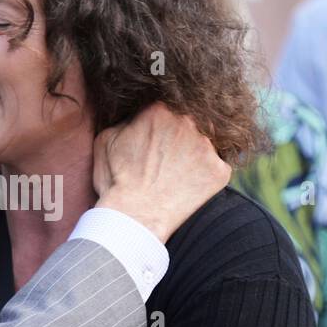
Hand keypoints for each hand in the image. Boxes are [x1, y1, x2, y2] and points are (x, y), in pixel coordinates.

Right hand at [92, 103, 231, 242]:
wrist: (135, 216)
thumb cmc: (117, 180)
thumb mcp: (107, 140)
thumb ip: (126, 120)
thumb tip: (138, 116)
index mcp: (159, 110)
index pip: (167, 110)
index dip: (161, 127)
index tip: (156, 142)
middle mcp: (187, 121)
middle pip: (189, 123)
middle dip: (180, 138)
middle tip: (168, 160)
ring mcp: (206, 145)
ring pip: (205, 144)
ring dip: (195, 155)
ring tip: (178, 175)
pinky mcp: (219, 170)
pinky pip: (217, 168)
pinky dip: (206, 176)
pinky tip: (190, 187)